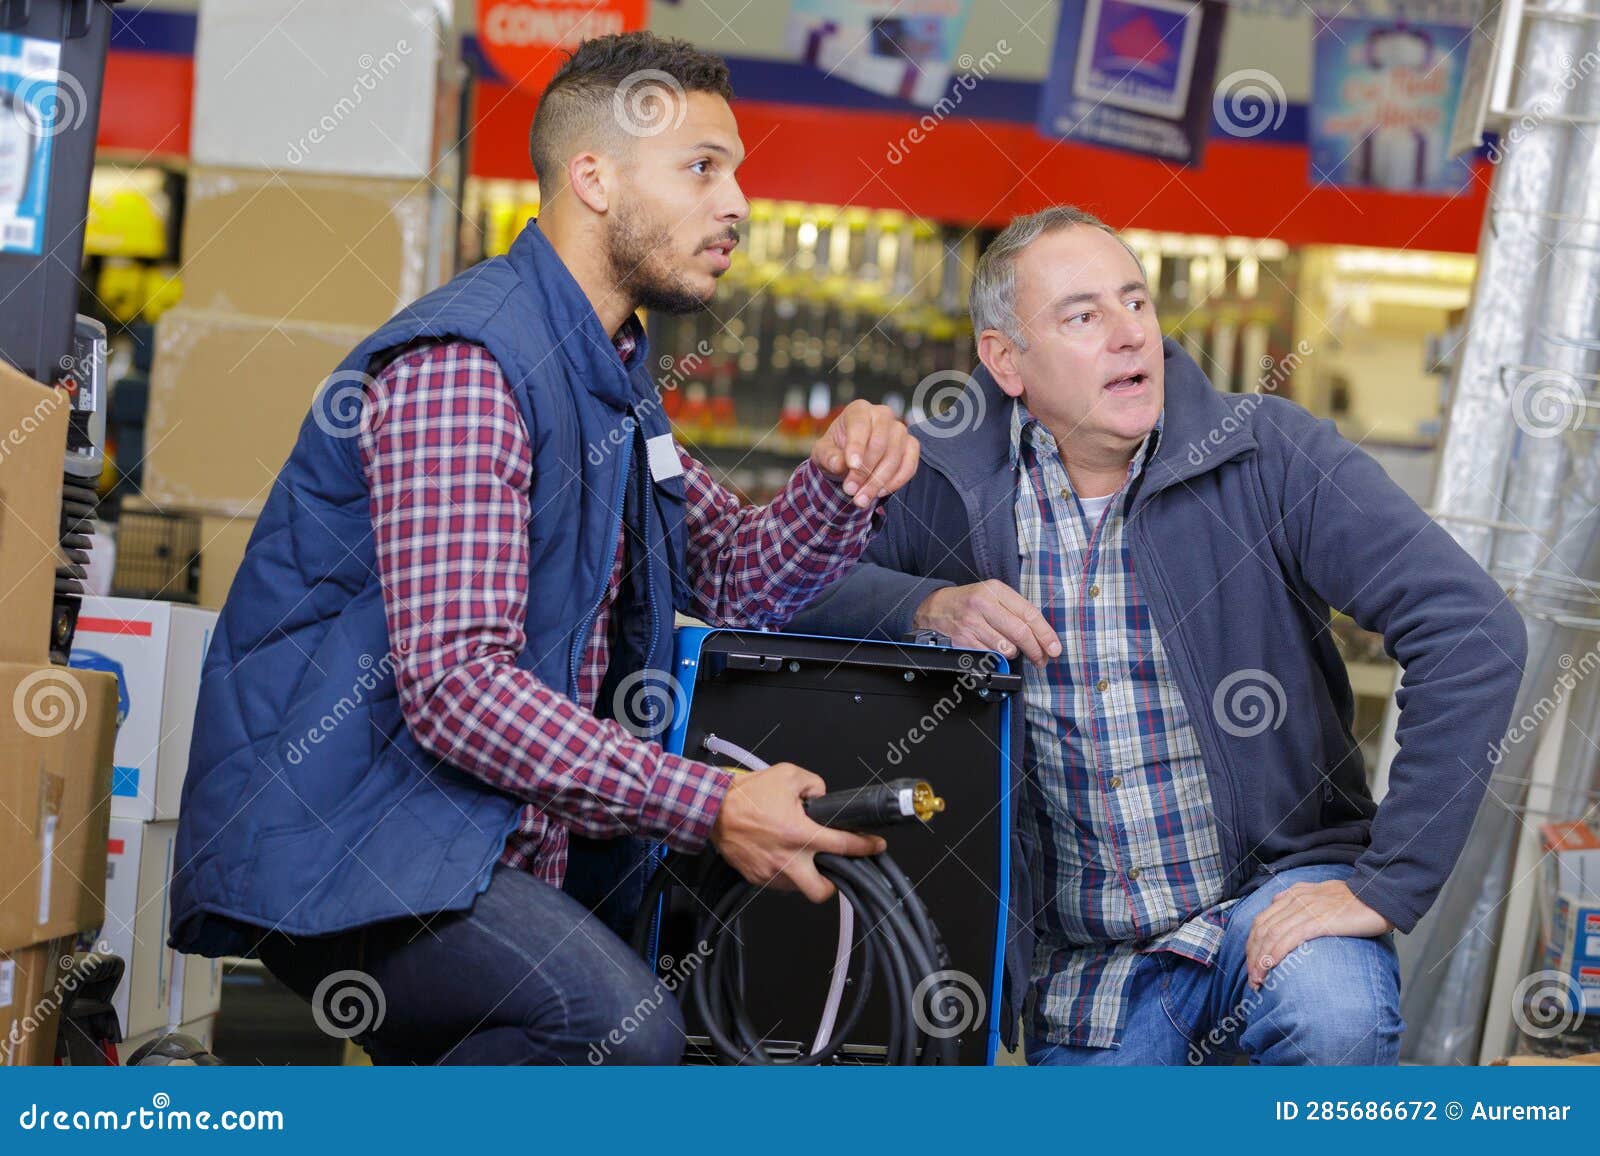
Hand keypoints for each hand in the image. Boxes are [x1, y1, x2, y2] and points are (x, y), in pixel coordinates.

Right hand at [708, 762, 885, 902]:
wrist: (711, 809)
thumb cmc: (746, 794)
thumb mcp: (788, 775)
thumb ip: (814, 785)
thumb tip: (822, 797)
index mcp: (799, 833)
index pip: (843, 846)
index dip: (866, 847)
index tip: (875, 846)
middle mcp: (787, 858)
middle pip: (821, 891)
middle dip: (833, 884)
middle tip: (834, 868)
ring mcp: (770, 871)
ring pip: (798, 888)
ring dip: (806, 875)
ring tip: (802, 857)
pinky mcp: (755, 877)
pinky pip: (778, 882)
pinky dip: (784, 872)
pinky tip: (781, 855)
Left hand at [811, 399, 919, 509]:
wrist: (850, 460)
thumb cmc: (835, 452)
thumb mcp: (823, 454)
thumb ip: (828, 457)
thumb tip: (838, 464)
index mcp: (858, 410)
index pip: (860, 425)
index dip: (857, 446)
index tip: (851, 466)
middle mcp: (882, 415)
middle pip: (880, 443)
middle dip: (865, 471)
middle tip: (850, 490)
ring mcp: (899, 430)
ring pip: (895, 456)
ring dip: (878, 481)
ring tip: (861, 498)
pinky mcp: (911, 446)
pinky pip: (910, 464)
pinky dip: (896, 481)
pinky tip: (880, 492)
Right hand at [913, 580, 1060, 666]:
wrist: (934, 607)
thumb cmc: (969, 602)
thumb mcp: (992, 594)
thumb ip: (1015, 610)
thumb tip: (1041, 636)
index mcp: (996, 590)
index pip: (1029, 614)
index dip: (1046, 634)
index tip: (1055, 648)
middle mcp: (984, 604)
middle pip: (1020, 633)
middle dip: (1036, 650)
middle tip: (1041, 659)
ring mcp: (972, 623)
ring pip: (1006, 647)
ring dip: (1015, 654)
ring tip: (1013, 651)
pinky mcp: (963, 639)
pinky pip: (990, 655)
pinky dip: (998, 658)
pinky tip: (995, 651)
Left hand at [1245, 879, 1392, 987]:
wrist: (1379, 896)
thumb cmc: (1355, 899)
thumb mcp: (1321, 893)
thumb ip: (1300, 898)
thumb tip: (1279, 903)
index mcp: (1294, 894)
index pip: (1262, 920)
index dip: (1253, 943)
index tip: (1252, 963)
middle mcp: (1295, 900)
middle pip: (1261, 930)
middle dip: (1252, 956)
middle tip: (1252, 978)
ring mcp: (1305, 910)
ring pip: (1270, 936)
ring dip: (1260, 961)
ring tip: (1258, 981)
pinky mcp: (1317, 922)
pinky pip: (1288, 939)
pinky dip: (1274, 955)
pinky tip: (1269, 968)